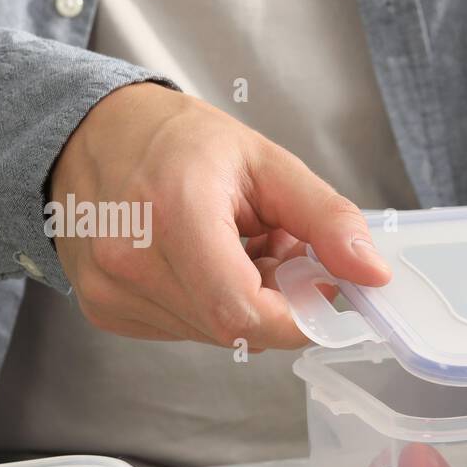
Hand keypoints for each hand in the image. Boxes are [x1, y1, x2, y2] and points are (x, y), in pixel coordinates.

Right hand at [49, 82, 390, 347]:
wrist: (93, 133)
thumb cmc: (179, 140)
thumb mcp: (268, 163)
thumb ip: (328, 220)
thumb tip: (373, 274)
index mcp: (173, 212)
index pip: (245, 313)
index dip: (298, 317)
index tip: (321, 289)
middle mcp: (131, 259)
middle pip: (235, 328)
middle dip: (275, 302)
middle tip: (278, 252)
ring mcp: (109, 289)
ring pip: (212, 333)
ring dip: (244, 304)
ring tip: (237, 249)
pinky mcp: (103, 308)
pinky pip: (183, 329)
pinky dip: (211, 305)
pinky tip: (205, 262)